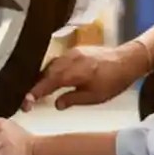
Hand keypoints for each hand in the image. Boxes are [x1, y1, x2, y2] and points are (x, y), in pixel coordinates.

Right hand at [21, 43, 147, 111]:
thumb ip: (73, 99)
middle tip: (28, 100)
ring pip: (51, 65)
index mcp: (74, 72)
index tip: (25, 103)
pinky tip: (51, 78)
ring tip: (37, 91)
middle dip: (35, 86)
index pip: (48, 82)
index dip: (35, 92)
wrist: (128, 60)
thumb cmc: (113, 81)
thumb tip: (56, 104)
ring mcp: (72, 52)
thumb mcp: (95, 97)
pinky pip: (58, 60)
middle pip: (46, 72)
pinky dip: (51, 70)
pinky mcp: (76, 50)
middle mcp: (69, 59)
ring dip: (42, 77)